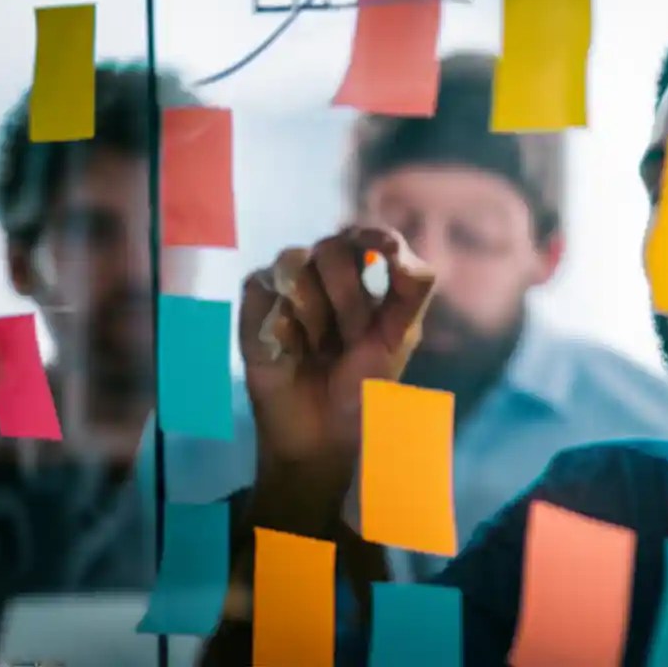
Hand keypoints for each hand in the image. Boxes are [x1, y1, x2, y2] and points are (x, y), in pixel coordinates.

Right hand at [239, 226, 436, 499]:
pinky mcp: (255, 304)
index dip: (377, 239)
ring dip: (315, 313)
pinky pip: (263, 289)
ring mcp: (287, 283)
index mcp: (365, 272)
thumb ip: (412, 287)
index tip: (385, 252)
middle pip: (334, 248)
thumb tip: (397, 246)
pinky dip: (281, 324)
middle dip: (349, 299)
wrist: (323, 431)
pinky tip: (290, 351)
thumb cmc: (365, 382)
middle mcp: (324, 269)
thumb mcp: (401, 336)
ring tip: (319, 349)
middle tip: (352, 338)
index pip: (371, 236)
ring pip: (295, 263)